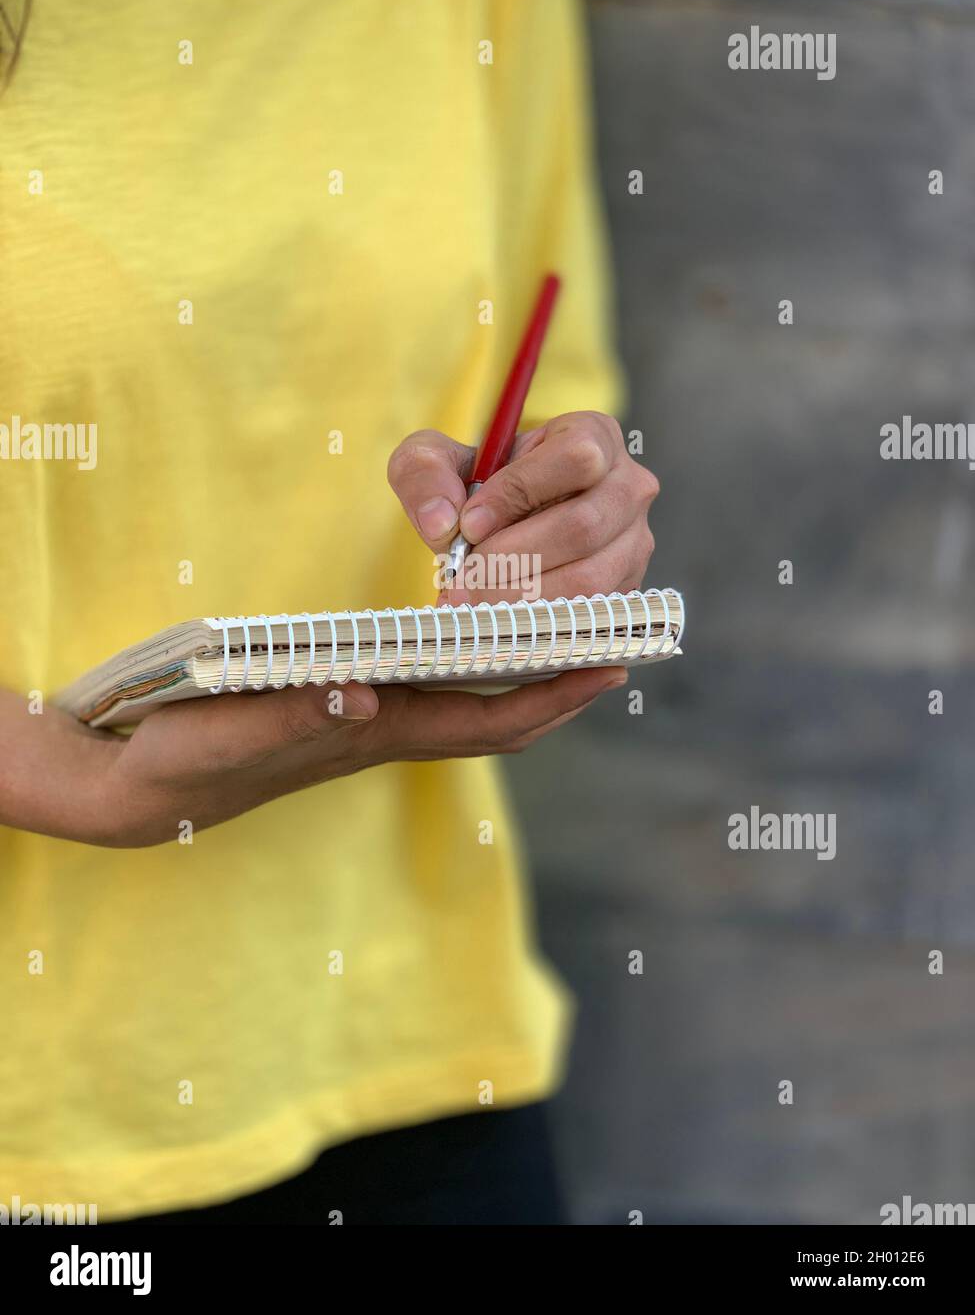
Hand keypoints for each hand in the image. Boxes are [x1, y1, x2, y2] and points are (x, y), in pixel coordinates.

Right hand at [0, 668, 625, 847]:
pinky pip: (426, 694)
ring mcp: (363, 727)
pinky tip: (472, 646)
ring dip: (521, 677)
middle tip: (615, 641)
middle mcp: (383, 732)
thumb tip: (361, 688)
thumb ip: (292, 711)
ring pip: (466, 705)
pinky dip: (468, 670)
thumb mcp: (233, 731)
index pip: (488, 719)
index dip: (553, 694)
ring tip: (564, 636)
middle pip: (496, 715)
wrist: (140, 790)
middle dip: (560, 684)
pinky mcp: (337, 716)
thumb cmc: (185, 756)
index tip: (613, 660)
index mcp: (372, 734)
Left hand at [387, 411, 658, 602]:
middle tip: (463, 578)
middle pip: (584, 526)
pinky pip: (590, 615)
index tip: (470, 524)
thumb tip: (441, 523)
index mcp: (594, 436)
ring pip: (590, 578)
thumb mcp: (436, 461)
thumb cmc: (475, 484)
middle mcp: (629, 487)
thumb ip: (424, 473)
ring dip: (523, 597)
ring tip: (473, 603)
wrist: (499, 525)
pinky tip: (499, 621)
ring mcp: (635, 542)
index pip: (575, 458)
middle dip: (513, 558)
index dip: (520, 492)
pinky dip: (539, 623)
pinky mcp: (627, 589)